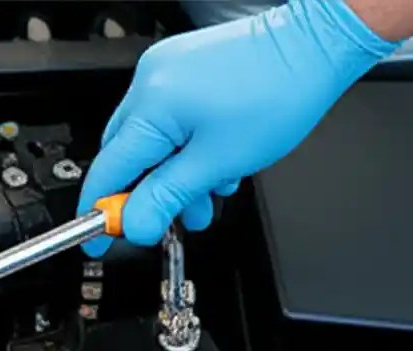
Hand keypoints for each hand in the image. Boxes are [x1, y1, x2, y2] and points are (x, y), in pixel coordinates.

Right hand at [78, 0, 399, 254]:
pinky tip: (210, 162)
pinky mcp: (181, 67)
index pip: (107, 171)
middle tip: (169, 219)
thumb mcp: (217, 163)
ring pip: (150, 140)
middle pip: (125, 156)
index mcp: (151, 105)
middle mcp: (149, 82)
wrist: (314, 46)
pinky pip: (167, 118)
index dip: (101, 213)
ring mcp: (164, 71)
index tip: (98, 241)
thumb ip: (167, 197)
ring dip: (172, 174)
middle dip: (148, 194)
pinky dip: (183, 147)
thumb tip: (134, 225)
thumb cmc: (277, 93)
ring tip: (204, 195)